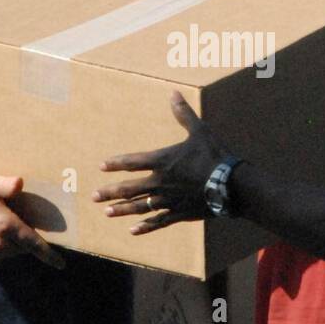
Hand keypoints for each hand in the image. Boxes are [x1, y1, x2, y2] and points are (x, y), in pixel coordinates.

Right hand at [0, 172, 64, 266]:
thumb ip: (4, 184)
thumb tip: (20, 183)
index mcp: (5, 226)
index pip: (33, 243)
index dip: (48, 254)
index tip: (61, 263)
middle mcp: (0, 243)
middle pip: (25, 246)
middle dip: (30, 238)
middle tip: (23, 220)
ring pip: (15, 250)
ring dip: (17, 241)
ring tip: (8, 223)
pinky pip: (2, 253)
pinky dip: (6, 245)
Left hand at [93, 91, 229, 234]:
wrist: (230, 185)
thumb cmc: (214, 156)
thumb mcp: (199, 131)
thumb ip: (183, 114)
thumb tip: (173, 93)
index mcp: (163, 161)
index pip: (132, 162)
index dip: (116, 163)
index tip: (102, 166)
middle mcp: (160, 182)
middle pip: (130, 188)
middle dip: (110, 192)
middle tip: (94, 196)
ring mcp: (168, 200)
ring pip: (140, 207)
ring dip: (122, 210)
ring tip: (107, 213)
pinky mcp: (179, 213)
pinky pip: (158, 221)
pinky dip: (145, 226)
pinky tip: (133, 230)